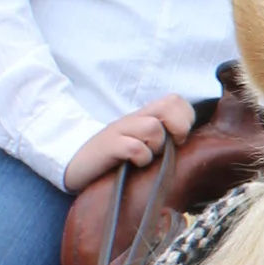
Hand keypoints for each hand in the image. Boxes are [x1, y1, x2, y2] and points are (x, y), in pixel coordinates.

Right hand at [63, 95, 195, 194]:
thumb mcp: (140, 144)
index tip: (180, 139)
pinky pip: (134, 147)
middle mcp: (133, 119)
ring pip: (153, 127)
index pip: (175, 100)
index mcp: (143, 116)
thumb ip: (161, 139)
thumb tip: (188, 145)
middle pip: (169, 104)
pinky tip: (134, 164)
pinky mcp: (107, 146)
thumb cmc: (113, 159)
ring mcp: (119, 130)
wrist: (75, 164)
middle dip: (179, 126)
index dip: (185, 116)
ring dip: (156, 146)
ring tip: (147, 157)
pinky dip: (140, 157)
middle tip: (172, 145)